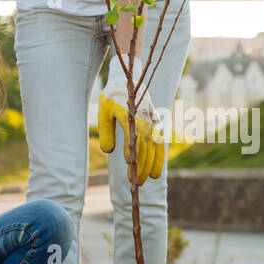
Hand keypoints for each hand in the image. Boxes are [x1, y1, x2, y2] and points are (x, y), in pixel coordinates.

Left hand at [98, 56, 164, 185]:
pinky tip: (156, 173)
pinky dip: (159, 159)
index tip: (130, 163)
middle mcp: (144, 118)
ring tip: (145, 180)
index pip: (133, 133)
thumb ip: (105, 131)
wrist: (128, 82)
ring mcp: (153, 122)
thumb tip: (108, 151)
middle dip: (142, 163)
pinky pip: (159, 145)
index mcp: (130, 113)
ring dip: (150, 165)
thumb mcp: (103, 112)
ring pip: (154, 146)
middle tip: (135, 181)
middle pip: (145, 144)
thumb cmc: (112, 98)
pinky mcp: (157, 125)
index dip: (132, 148)